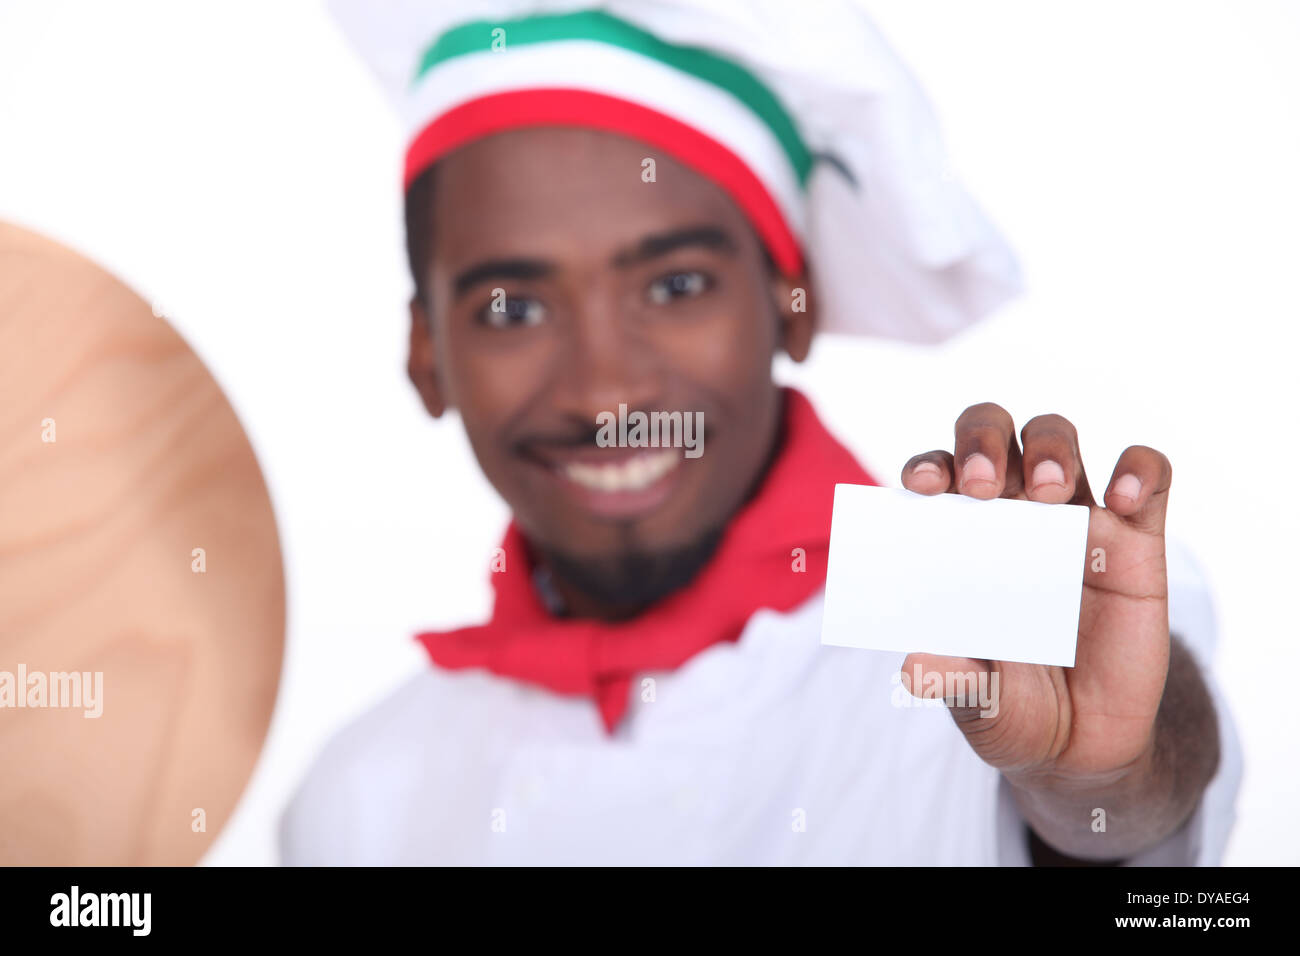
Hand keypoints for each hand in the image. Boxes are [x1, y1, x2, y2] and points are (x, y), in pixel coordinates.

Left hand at [899, 403, 1171, 789]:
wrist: (1080, 740)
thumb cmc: (1007, 701)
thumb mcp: (974, 699)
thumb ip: (950, 677)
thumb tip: (914, 669)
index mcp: (956, 535)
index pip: (936, 475)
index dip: (928, 468)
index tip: (924, 488)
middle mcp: (1009, 512)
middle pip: (993, 434)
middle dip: (984, 442)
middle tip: (985, 486)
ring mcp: (1073, 518)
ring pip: (1057, 439)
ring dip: (1050, 450)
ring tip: (1049, 492)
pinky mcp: (1136, 539)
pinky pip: (1148, 477)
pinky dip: (1139, 471)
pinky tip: (1126, 499)